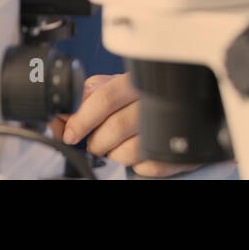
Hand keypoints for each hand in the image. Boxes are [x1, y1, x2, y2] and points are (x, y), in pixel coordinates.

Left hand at [50, 73, 202, 177]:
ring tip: (117, 147)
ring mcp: (168, 128)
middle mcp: (153, 102)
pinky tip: (138, 153)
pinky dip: (135, 166)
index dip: (81, 120)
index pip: (104, 98)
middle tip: (95, 143)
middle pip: (113, 129)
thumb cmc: (142, 98)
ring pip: (127, 152)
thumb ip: (88, 97)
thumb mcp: (117, 88)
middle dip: (96, 142)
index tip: (69, 133)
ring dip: (114, 155)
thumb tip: (60, 117)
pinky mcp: (177, 153)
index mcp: (136, 82)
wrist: (189, 109)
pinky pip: (145, 168)